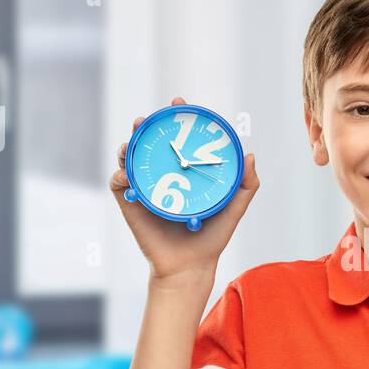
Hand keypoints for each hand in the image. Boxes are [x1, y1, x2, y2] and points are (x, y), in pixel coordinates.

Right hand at [110, 96, 259, 284]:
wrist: (190, 266)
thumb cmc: (212, 238)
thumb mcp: (234, 208)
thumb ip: (246, 184)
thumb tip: (250, 154)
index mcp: (185, 171)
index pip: (179, 138)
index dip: (177, 118)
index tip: (179, 102)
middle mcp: (163, 175)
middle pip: (150, 142)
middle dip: (146, 124)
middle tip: (148, 118)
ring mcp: (144, 187)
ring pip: (130, 157)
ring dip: (128, 143)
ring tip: (133, 138)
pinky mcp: (130, 203)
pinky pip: (118, 182)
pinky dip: (119, 174)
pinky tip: (126, 173)